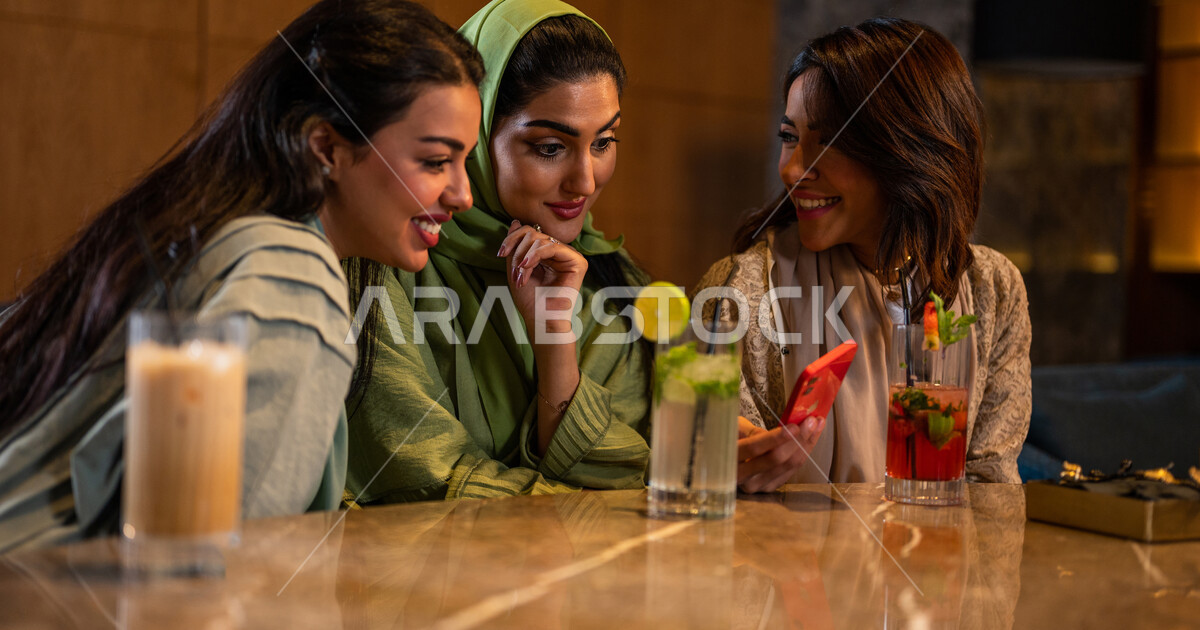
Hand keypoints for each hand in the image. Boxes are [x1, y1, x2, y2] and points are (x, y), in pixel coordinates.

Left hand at [496, 220, 586, 335]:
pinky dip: (535, 256)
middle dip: (518, 250)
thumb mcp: (516, 268)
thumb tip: (516, 222)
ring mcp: (570, 256)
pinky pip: (552, 247)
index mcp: (547, 253)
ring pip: (541, 239)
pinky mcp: (578, 262)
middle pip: (534, 233)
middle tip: (514, 270)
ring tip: (521, 275)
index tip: (500, 253)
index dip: (512, 238)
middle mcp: (560, 252)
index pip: (530, 233)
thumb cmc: (530, 300)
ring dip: (524, 257)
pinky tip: (527, 266)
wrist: (541, 320)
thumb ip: (515, 246)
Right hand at [736, 415, 824, 492]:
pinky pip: (792, 470)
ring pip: (788, 465)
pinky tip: (811, 438)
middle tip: (812, 421)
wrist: (726, 458)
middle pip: (776, 459)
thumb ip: (753, 431)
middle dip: (797, 438)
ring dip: (806, 444)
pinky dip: (804, 452)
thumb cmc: (731, 438)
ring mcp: (757, 485)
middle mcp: (742, 477)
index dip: (775, 438)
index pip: (753, 448)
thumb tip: (779, 431)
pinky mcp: (770, 487)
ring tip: (816, 425)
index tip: (793, 426)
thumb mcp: (735, 428)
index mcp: (728, 459)